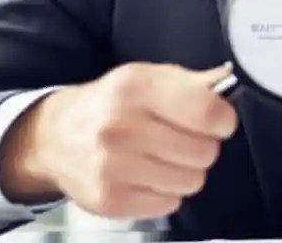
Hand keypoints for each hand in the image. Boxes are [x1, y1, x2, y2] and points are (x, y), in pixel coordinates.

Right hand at [0, 62, 237, 219]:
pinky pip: (169, 204)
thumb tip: (225, 83)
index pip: (207, 112)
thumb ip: (189, 81)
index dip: (222, 119)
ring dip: (184, 172)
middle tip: (182, 139)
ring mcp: (113, 166)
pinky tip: (145, 175)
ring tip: (162, 158)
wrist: (55, 136)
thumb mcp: (145, 78)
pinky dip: (164, 193)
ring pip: (191, 181)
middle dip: (202, 146)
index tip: (217, 120)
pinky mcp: (110, 200)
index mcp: (136, 88)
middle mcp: (121, 126)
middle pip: (204, 152)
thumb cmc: (109, 105)